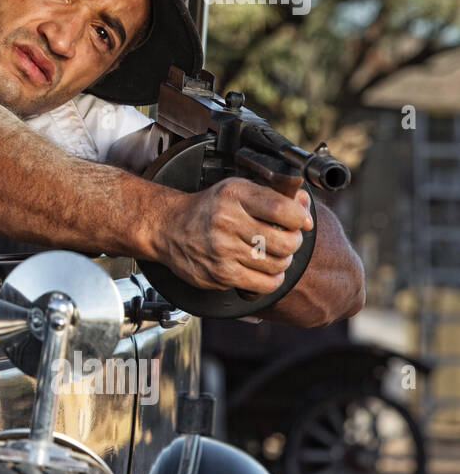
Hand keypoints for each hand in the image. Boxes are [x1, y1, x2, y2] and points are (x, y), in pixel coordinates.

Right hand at [155, 178, 313, 292]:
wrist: (168, 228)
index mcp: (234, 196)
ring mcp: (222, 250)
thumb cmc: (207, 209)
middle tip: (284, 240)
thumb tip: (305, 215)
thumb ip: (274, 196)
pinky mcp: (220, 274)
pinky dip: (270, 279)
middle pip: (286, 242)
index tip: (297, 221)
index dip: (299, 218)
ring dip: (281, 262)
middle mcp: (227, 222)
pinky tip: (262, 270)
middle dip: (292, 243)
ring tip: (269, 254)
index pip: (284, 210)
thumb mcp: (237, 190)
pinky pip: (264, 284)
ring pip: (278, 265)